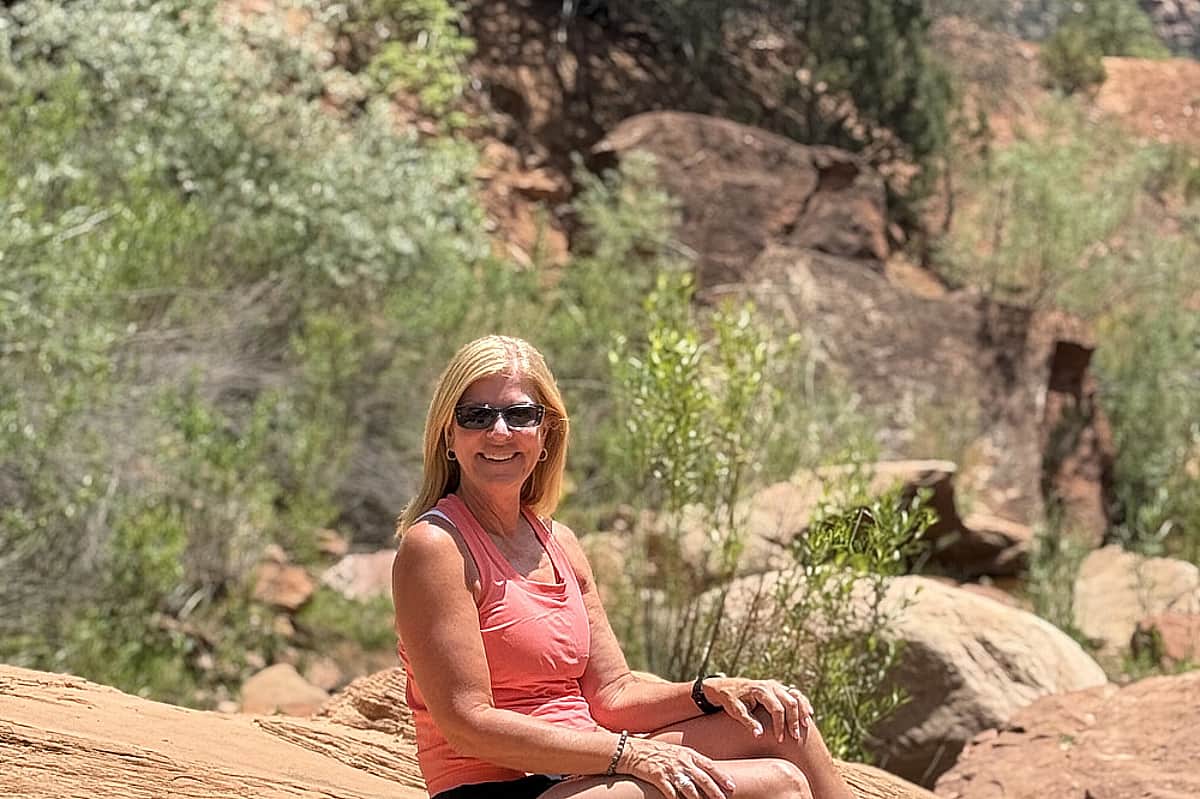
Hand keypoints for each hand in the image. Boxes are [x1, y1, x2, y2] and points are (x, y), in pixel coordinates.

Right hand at [619, 737, 735, 798]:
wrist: (633, 751)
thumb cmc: (655, 752)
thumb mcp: (676, 752)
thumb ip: (690, 761)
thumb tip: (704, 773)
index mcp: (687, 753)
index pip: (709, 765)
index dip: (721, 776)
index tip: (731, 786)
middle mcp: (681, 761)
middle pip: (703, 779)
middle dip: (715, 792)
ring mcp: (670, 770)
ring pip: (690, 789)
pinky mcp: (659, 778)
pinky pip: (672, 794)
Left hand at [702, 677, 814, 741]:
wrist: (726, 686)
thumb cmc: (730, 700)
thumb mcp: (735, 711)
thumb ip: (748, 722)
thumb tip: (759, 735)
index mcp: (760, 690)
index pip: (777, 709)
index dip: (780, 725)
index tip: (779, 739)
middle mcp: (771, 685)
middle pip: (790, 702)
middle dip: (794, 720)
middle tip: (795, 737)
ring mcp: (776, 686)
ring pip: (795, 696)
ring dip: (802, 711)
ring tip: (805, 726)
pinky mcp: (778, 688)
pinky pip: (795, 694)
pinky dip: (803, 703)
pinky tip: (809, 713)